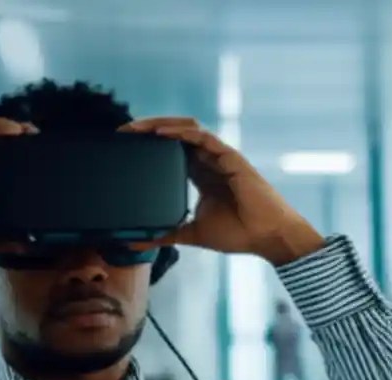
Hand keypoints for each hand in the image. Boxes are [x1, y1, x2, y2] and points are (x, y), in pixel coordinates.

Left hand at [119, 117, 323, 264]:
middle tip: (125, 132)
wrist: (267, 237)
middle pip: (176, 134)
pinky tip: (161, 133)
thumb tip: (136, 243)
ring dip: (162, 124)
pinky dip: (182, 132)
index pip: (172, 150)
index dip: (149, 144)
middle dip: (149, 129)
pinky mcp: (230, 157)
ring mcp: (220, 157)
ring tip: (138, 127)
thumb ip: (166, 235)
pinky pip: (203, 137)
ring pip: (188, 129)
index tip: (125, 144)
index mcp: (201, 175)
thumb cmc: (238, 235)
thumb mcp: (192, 234)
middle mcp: (209, 162)